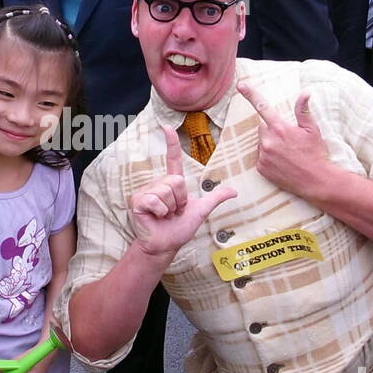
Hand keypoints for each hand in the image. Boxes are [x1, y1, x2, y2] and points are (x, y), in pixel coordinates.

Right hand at [129, 128, 236, 258]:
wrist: (165, 245)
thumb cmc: (179, 229)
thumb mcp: (201, 211)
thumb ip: (215, 199)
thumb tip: (234, 192)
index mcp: (171, 184)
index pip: (173, 160)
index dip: (171, 144)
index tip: (167, 127)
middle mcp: (158, 184)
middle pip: (177, 181)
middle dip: (180, 200)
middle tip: (174, 212)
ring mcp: (147, 192)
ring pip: (167, 191)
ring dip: (171, 208)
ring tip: (166, 215)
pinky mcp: (138, 201)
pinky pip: (156, 200)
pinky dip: (161, 212)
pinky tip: (156, 217)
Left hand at [236, 80, 333, 200]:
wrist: (315, 180)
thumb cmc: (315, 153)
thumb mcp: (312, 129)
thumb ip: (303, 110)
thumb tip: (305, 92)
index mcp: (280, 128)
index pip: (262, 107)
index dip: (250, 94)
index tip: (240, 85)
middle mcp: (268, 141)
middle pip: (263, 128)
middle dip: (272, 131)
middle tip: (288, 140)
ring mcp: (263, 155)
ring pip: (261, 143)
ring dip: (270, 144)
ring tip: (286, 153)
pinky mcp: (261, 168)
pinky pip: (260, 157)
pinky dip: (268, 157)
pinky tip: (281, 162)